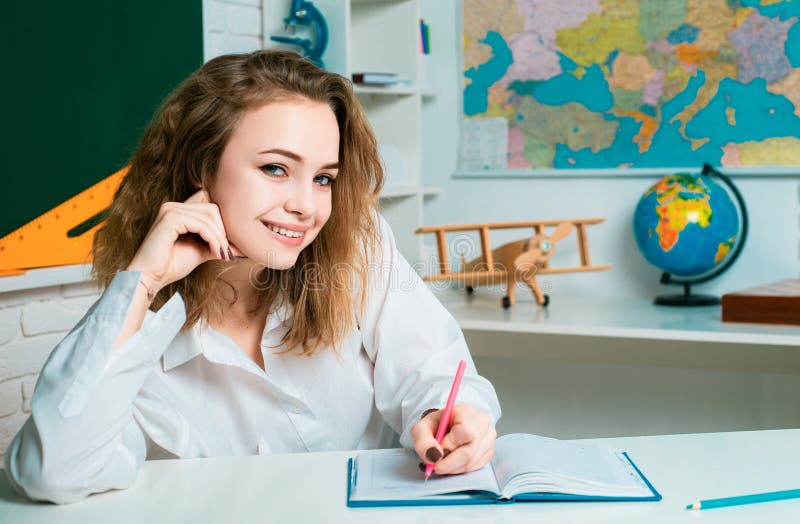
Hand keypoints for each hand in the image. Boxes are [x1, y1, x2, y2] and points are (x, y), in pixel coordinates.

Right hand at [126, 189, 243, 293]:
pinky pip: (201, 224)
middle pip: (213, 208)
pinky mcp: (170, 219)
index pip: (210, 204)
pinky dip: (213, 238)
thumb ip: (217, 243)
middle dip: (223, 230)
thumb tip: (243, 247)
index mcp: (179, 210)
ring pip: (210, 215)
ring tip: (222, 254)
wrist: (151, 278)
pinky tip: (215, 252)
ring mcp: (170, 210)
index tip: (228, 245)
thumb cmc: (172, 265)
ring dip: (220, 237)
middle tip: (227, 251)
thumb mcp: (201, 250)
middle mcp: (173, 206)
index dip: (222, 222)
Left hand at [410, 404, 495, 475]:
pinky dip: (460, 469)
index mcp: (466, 411)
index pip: (466, 432)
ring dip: (453, 468)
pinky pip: (475, 467)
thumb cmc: (435, 426)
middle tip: (436, 465)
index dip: (449, 445)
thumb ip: (423, 442)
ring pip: (472, 462)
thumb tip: (434, 457)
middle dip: (449, 463)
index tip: (437, 450)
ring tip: (442, 462)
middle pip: (469, 451)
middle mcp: (482, 423)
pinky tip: (452, 462)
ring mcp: (488, 438)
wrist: (445, 426)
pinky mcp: (489, 451)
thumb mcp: (421, 429)